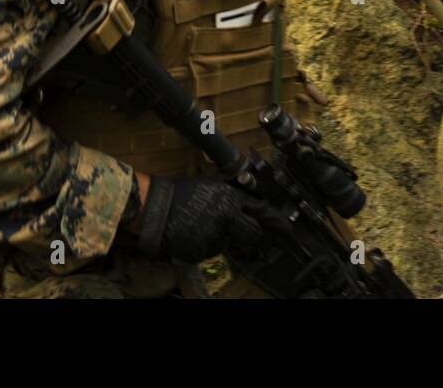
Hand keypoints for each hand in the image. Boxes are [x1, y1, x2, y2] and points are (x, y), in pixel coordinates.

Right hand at [136, 176, 283, 263]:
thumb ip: (234, 196)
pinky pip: (211, 252)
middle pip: (252, 235)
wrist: (154, 208)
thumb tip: (252, 201)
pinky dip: (205, 246)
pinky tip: (193, 234)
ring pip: (228, 244)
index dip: (275, 222)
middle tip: (234, 228)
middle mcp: (226, 221)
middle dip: (248, 233)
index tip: (288, 229)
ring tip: (201, 225)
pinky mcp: (200, 254)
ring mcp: (213, 239)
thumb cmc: (181, 192)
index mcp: (230, 201)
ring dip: (221, 238)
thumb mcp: (212, 186)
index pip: (261, 213)